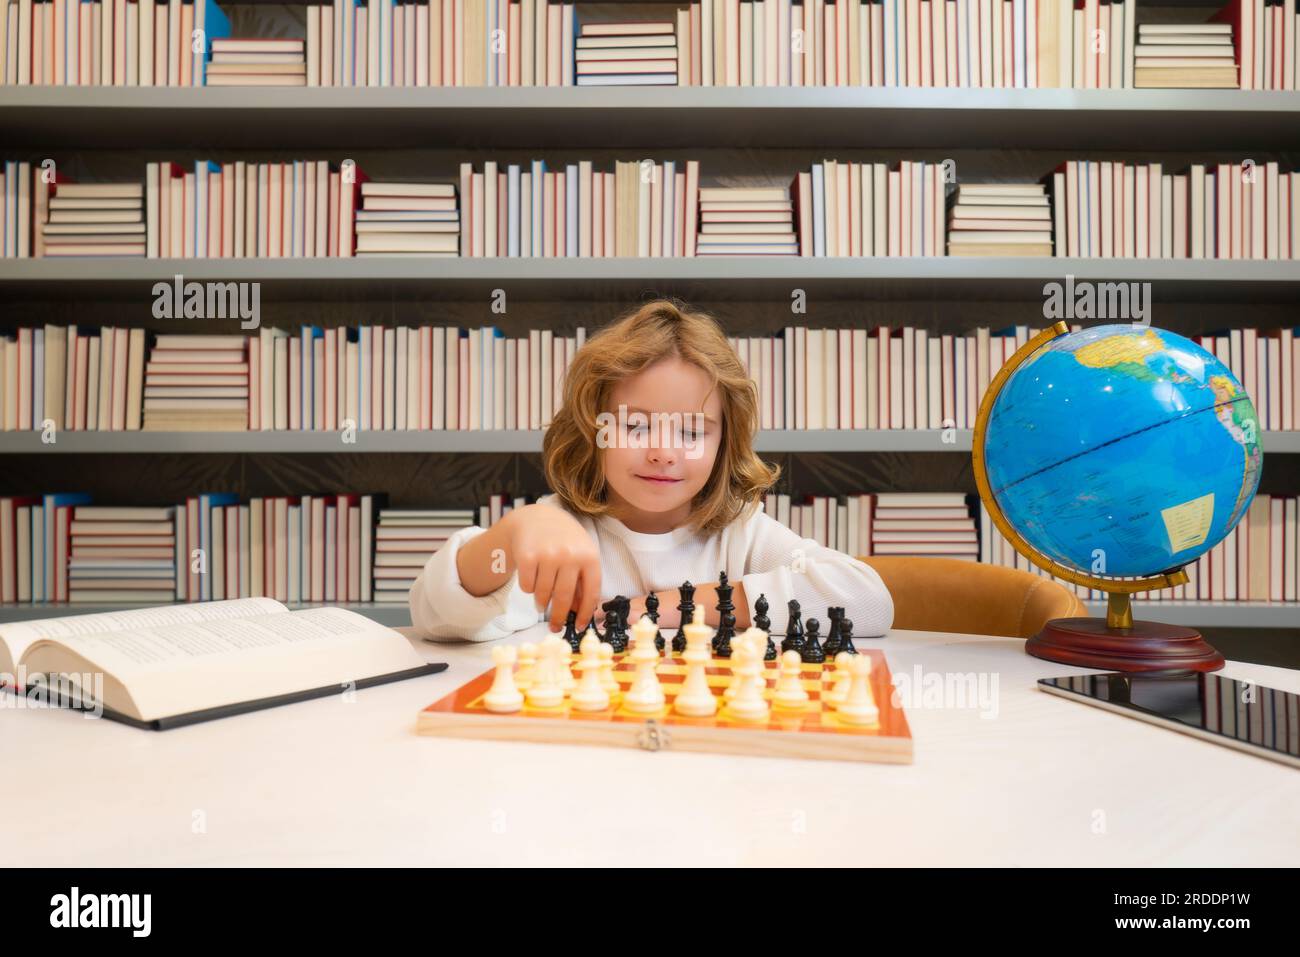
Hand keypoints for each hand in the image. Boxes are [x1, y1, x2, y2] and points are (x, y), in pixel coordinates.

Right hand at [507, 504, 601, 630]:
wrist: (535, 518)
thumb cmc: (563, 541)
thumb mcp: (580, 555)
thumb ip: (582, 581)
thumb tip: (579, 613)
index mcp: (589, 556)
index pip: (591, 592)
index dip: (586, 614)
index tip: (580, 627)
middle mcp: (570, 555)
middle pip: (565, 598)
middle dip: (559, 617)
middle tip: (555, 627)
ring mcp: (548, 555)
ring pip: (544, 594)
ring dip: (542, 603)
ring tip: (542, 601)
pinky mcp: (527, 556)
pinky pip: (527, 587)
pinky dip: (529, 589)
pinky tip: (532, 579)